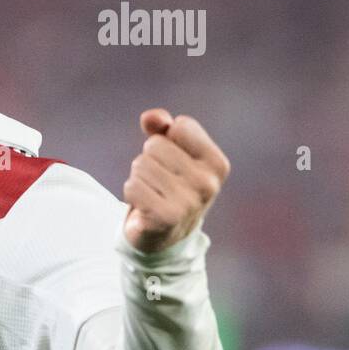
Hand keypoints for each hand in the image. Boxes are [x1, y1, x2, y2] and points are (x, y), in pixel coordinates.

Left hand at [122, 108, 229, 253]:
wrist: (164, 232)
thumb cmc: (168, 184)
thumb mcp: (170, 153)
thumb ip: (162, 129)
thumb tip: (151, 117)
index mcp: (217, 163)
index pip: (180, 126)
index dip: (166, 138)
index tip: (172, 161)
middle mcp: (209, 182)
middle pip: (154, 145)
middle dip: (147, 160)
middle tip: (158, 181)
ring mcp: (190, 202)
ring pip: (140, 165)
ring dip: (138, 178)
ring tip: (152, 193)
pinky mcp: (167, 217)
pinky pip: (132, 187)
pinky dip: (131, 193)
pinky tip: (144, 206)